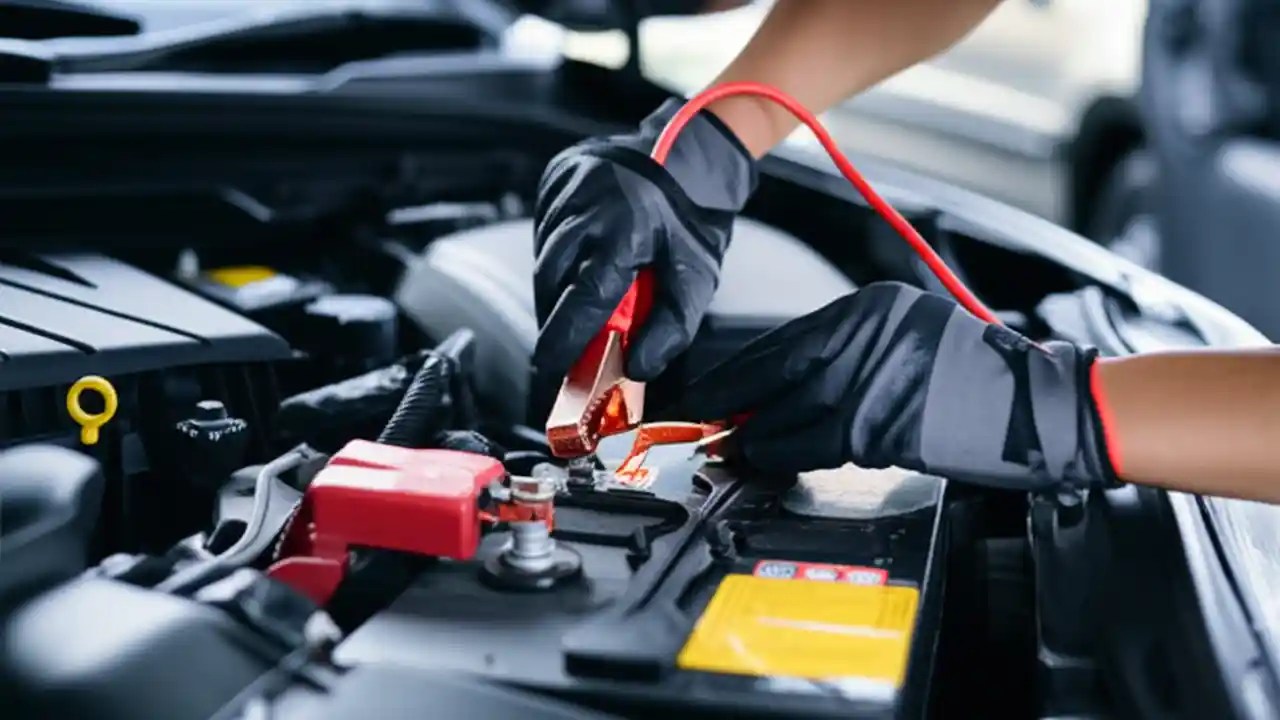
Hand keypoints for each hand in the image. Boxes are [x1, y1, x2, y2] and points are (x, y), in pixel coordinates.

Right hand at [532, 99, 756, 385]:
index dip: (562, 341)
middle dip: (555, 318)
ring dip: (556, 287)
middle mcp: (589, 204)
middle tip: (565, 346)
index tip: (550, 372)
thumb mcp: (696, 278)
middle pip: (552, 281)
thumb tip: (637, 369)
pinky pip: (544, 229)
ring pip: (543, 256)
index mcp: (625, 231)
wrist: (691, 154)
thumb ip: (671, 330)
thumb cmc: (694, 220)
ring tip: (579, 298)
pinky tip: (579, 257)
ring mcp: (568, 185)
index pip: (583, 299)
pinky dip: (555, 254)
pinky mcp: (556, 174)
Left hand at [679, 282, 1118, 490]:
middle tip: (699, 418)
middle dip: (732, 398)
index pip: (786, 339)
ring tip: (733, 446)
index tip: (709, 387)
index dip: (740, 369)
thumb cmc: (981, 377)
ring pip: (793, 410)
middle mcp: (870, 334)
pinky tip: (769, 457)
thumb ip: (848, 353)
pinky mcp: (888, 425)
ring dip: (756, 434)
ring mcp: (877, 379)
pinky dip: (788, 452)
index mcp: (873, 307)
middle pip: (778, 370)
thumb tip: (783, 387)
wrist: (1044, 407)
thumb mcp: (911, 339)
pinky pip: (820, 442)